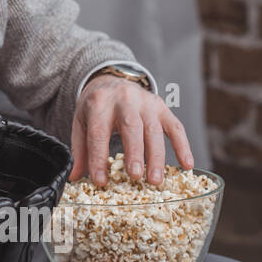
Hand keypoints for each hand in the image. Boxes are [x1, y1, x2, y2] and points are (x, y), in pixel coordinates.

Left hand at [68, 75, 194, 187]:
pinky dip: (183, 146)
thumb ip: (80, 149)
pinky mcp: (162, 107)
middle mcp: (124, 100)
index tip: (101, 181)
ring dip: (156, 157)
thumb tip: (74, 177)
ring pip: (154, 130)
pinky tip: (187, 165)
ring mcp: (146, 102)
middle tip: (136, 177)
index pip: (98, 133)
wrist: (111, 80)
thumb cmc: (96, 107)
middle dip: (134, 153)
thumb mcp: (81, 122)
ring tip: (155, 181)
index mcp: (99, 102)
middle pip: (131, 127)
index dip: (99, 158)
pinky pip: (176, 127)